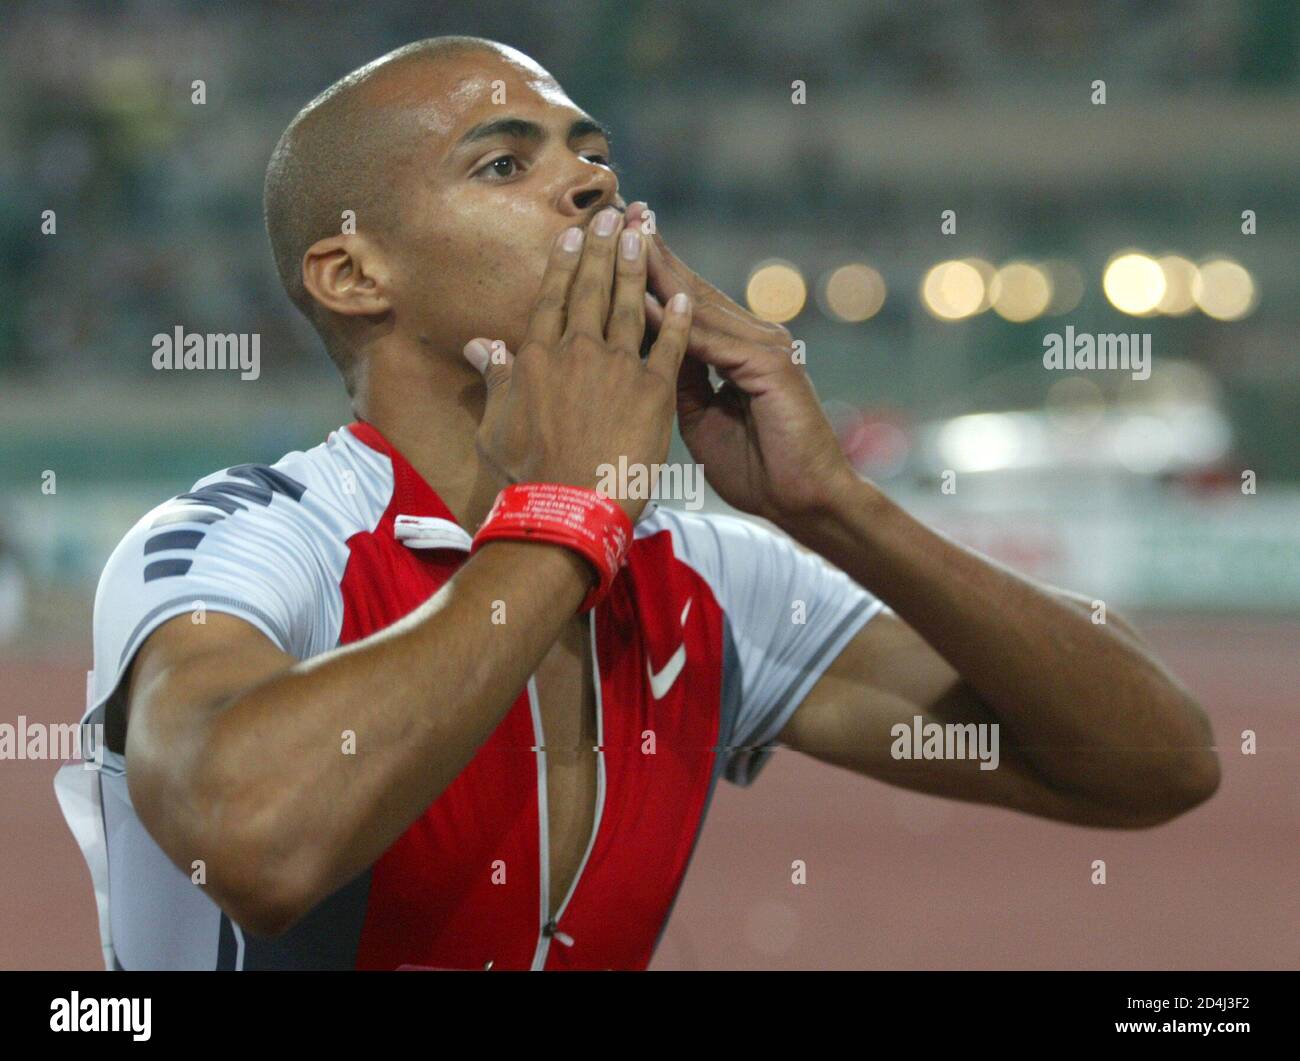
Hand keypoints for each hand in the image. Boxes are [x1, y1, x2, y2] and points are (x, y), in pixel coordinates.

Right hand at [463, 206, 692, 522]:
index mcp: (538, 357)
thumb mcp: (495, 425)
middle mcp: (578, 351)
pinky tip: (685, 295)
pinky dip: (678, 319)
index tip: (574, 234)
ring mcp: (618, 368)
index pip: (553, 298)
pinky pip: (671, 346)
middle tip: (615, 216)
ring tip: (645, 236)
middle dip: (604, 250)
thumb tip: (479, 345)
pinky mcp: (653, 391)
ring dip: (638, 268)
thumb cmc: (524, 475)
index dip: (565, 264)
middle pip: (592, 290)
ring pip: (631, 306)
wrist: (566, 507)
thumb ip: (495, 379)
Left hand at [633, 204, 856, 525]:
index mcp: (739, 348)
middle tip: (617, 211)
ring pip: (698, 304)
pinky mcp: (771, 366)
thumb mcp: (702, 418)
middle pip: (691, 289)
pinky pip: (709, 340)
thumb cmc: (757, 468)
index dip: (651, 270)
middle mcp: (755, 336)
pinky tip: (642, 299)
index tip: (614, 240)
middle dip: (652, 251)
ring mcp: (765, 347)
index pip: (686, 301)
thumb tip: (649, 350)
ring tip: (623, 236)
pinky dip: (674, 321)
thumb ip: (681, 379)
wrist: (804, 501)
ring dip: (659, 270)